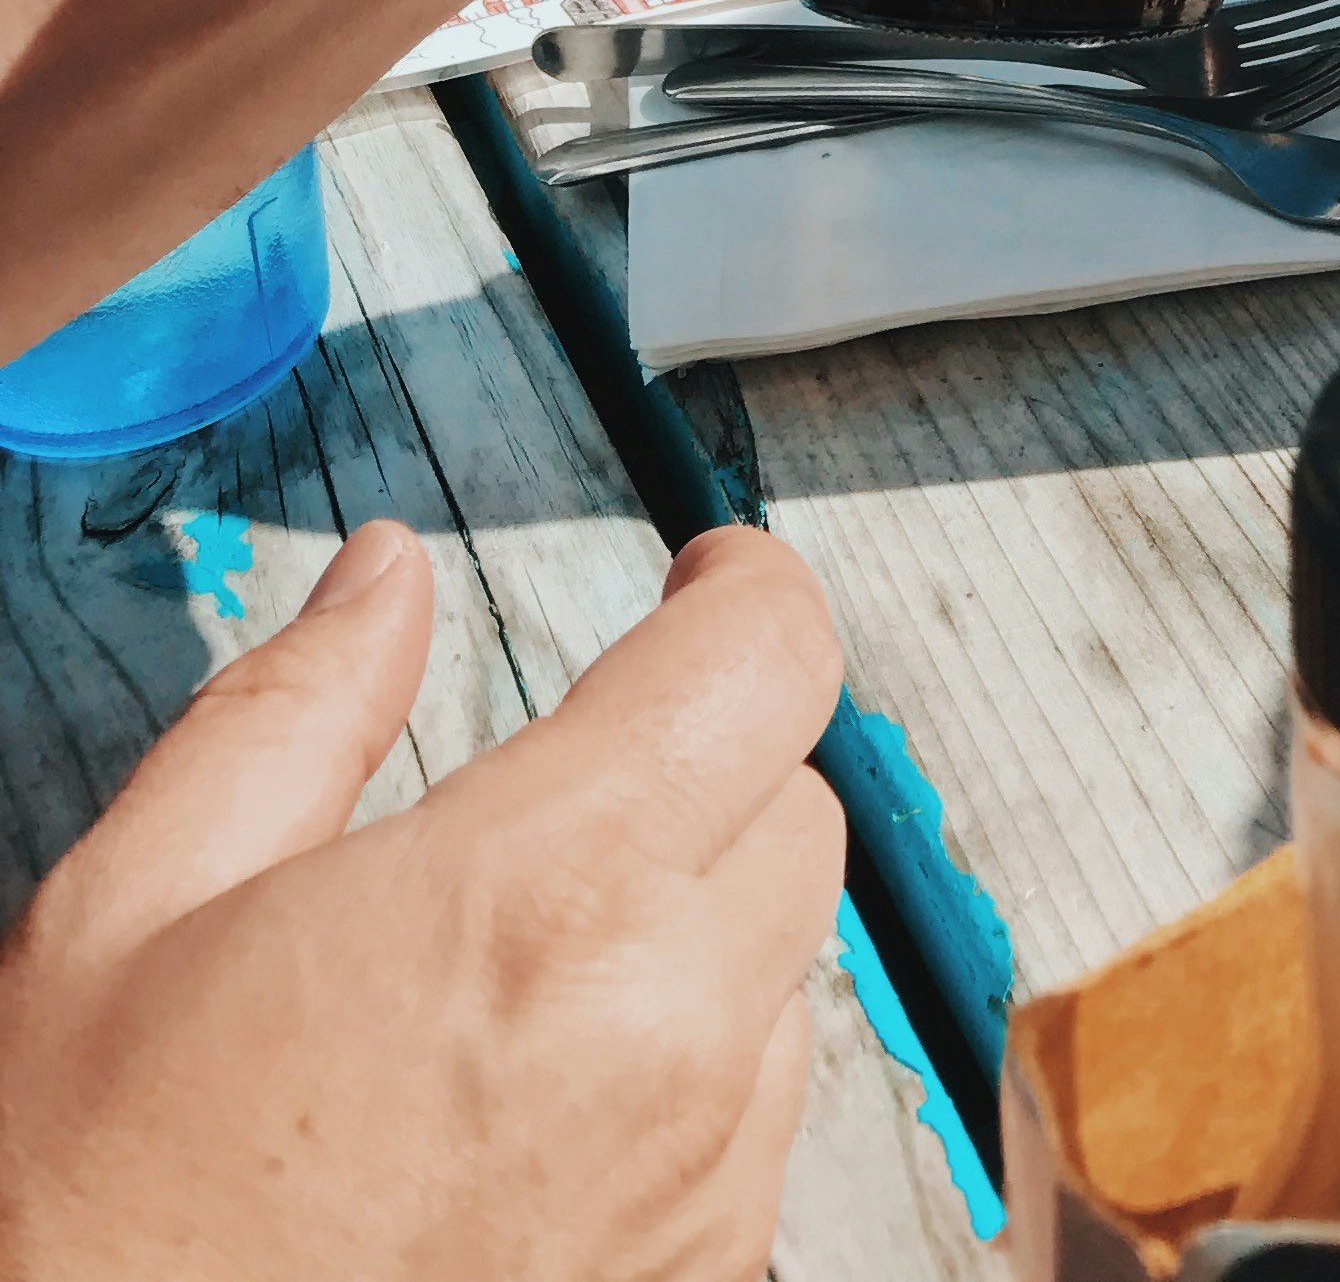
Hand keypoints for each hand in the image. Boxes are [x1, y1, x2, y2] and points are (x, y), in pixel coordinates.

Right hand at [0, 520, 843, 1281]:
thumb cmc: (86, 1220)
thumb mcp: (133, 914)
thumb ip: (294, 711)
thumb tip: (387, 577)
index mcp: (538, 895)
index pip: (768, 662)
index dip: (743, 591)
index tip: (699, 581)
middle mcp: (661, 1038)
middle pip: (796, 809)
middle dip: (706, 759)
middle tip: (577, 781)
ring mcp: (695, 1188)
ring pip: (786, 972)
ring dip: (701, 928)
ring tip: (524, 966)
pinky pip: (753, 1131)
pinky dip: (686, 1081)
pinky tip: (535, 1101)